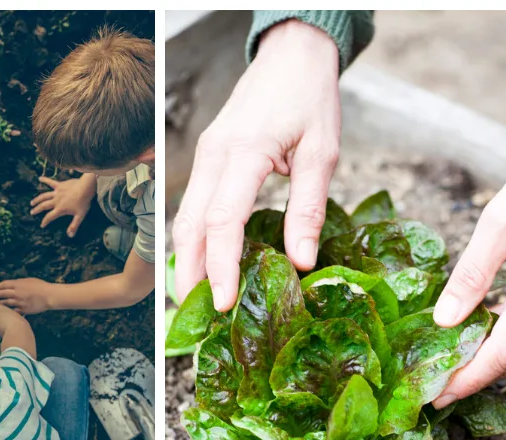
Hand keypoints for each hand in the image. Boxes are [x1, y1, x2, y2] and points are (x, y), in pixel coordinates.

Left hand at [0, 277, 51, 314]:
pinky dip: (9, 311)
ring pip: (6, 303)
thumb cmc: (41, 286)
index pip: (4, 284)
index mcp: (18, 284)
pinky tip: (5, 312)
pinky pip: (14, 311)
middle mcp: (17, 293)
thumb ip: (19, 282)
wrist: (49, 296)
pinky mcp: (24, 309)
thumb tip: (11, 284)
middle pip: (3, 294)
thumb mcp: (29, 280)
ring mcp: (20, 302)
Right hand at [31, 175, 95, 237]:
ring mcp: (57, 192)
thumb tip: (70, 236)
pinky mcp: (60, 185)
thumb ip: (74, 226)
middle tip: (32, 212)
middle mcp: (56, 201)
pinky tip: (40, 178)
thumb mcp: (80, 216)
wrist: (86, 188)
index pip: (50, 217)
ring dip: (37, 199)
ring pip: (44, 196)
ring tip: (32, 202)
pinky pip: (51, 182)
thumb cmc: (83, 202)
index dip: (45, 221)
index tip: (42, 225)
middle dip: (37, 210)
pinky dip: (45, 180)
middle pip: (44, 206)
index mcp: (60, 209)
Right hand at [172, 19, 341, 310]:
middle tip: (198, 317)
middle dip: (189, 274)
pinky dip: (193, 240)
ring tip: (198, 299)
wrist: (290, 55)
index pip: (222, 222)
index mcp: (243, 153)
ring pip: (182, 218)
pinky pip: (191, 206)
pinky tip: (203, 264)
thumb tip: (301, 261)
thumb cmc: (310, 98)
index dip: (220, 267)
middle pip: (188, 226)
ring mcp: (203, 157)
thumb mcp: (323, 151)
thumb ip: (308, 206)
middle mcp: (213, 156)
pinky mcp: (206, 159)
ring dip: (187, 261)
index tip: (224, 304)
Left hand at [433, 158, 505, 406]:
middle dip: (476, 375)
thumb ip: (474, 271)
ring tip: (447, 368)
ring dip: (490, 359)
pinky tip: (475, 336)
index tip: (439, 395)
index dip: (472, 377)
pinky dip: (505, 337)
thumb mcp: (503, 220)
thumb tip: (445, 319)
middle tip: (434, 389)